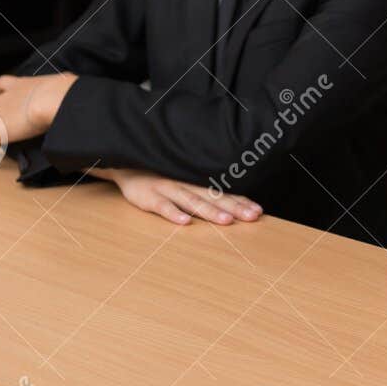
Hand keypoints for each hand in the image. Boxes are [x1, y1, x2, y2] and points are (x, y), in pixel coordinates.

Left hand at [0, 73, 77, 146]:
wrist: (53, 99)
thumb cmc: (64, 90)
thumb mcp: (63, 83)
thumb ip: (62, 86)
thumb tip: (71, 85)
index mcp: (23, 85)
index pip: (4, 84)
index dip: (1, 91)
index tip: (2, 94)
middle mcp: (7, 98)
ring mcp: (0, 115)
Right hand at [101, 167, 262, 225]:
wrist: (128, 163)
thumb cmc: (161, 175)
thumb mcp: (184, 179)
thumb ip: (204, 190)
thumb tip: (233, 203)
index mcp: (197, 182)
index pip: (224, 193)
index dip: (241, 202)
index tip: (259, 211)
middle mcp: (186, 184)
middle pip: (214, 197)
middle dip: (235, 208)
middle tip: (252, 217)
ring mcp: (168, 188)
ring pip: (192, 201)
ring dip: (210, 211)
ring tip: (226, 221)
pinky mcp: (149, 196)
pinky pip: (162, 206)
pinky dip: (173, 213)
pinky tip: (184, 222)